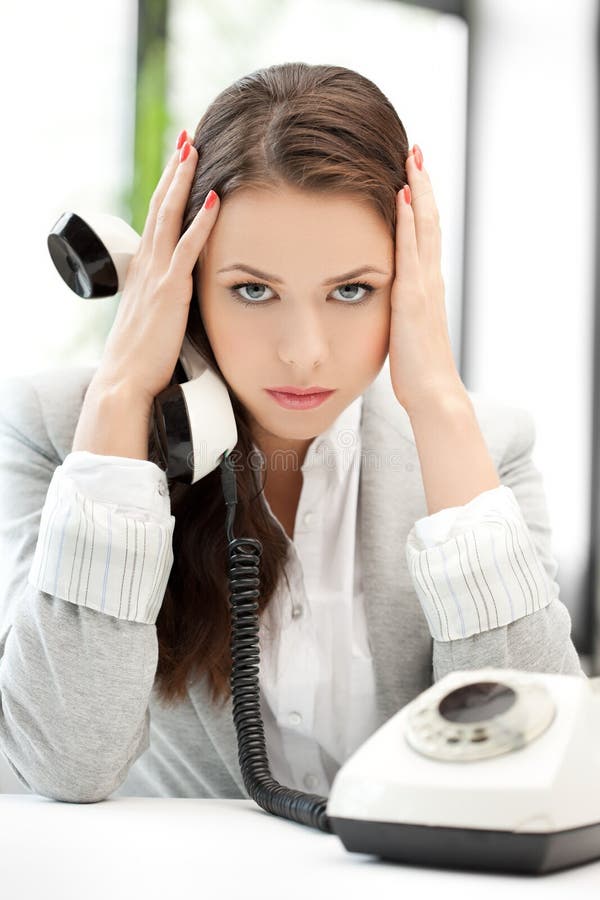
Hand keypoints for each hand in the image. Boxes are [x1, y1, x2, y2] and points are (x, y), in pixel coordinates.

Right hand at [93, 132, 219, 406]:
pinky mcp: (169, 291)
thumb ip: (164, 301)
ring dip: (182, 182)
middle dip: (174, 171)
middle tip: (185, 138)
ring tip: (193, 149)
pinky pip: (187, 249)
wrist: (124, 381)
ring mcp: (156, 276)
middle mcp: (146, 266)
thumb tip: (177, 298)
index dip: (167, 189)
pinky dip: (201, 222)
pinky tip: (213, 199)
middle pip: (160, 207)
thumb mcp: (151, 321)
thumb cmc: (140, 360)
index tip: (178, 163)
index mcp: (142, 272)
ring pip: (170, 217)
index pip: (156, 220)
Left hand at [389, 144, 464, 414]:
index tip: (412, 173)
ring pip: (424, 228)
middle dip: (422, 184)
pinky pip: (410, 251)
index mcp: (427, 286)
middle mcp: (430, 279)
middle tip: (415, 149)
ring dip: (418, 191)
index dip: (420, 203)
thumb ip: (401, 309)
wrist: (433, 393)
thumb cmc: (417, 369)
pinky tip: (401, 197)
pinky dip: (407, 222)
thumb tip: (388, 300)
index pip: (424, 235)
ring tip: (412, 159)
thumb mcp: (405, 330)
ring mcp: (424, 286)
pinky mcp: (413, 297)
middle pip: (428, 221)